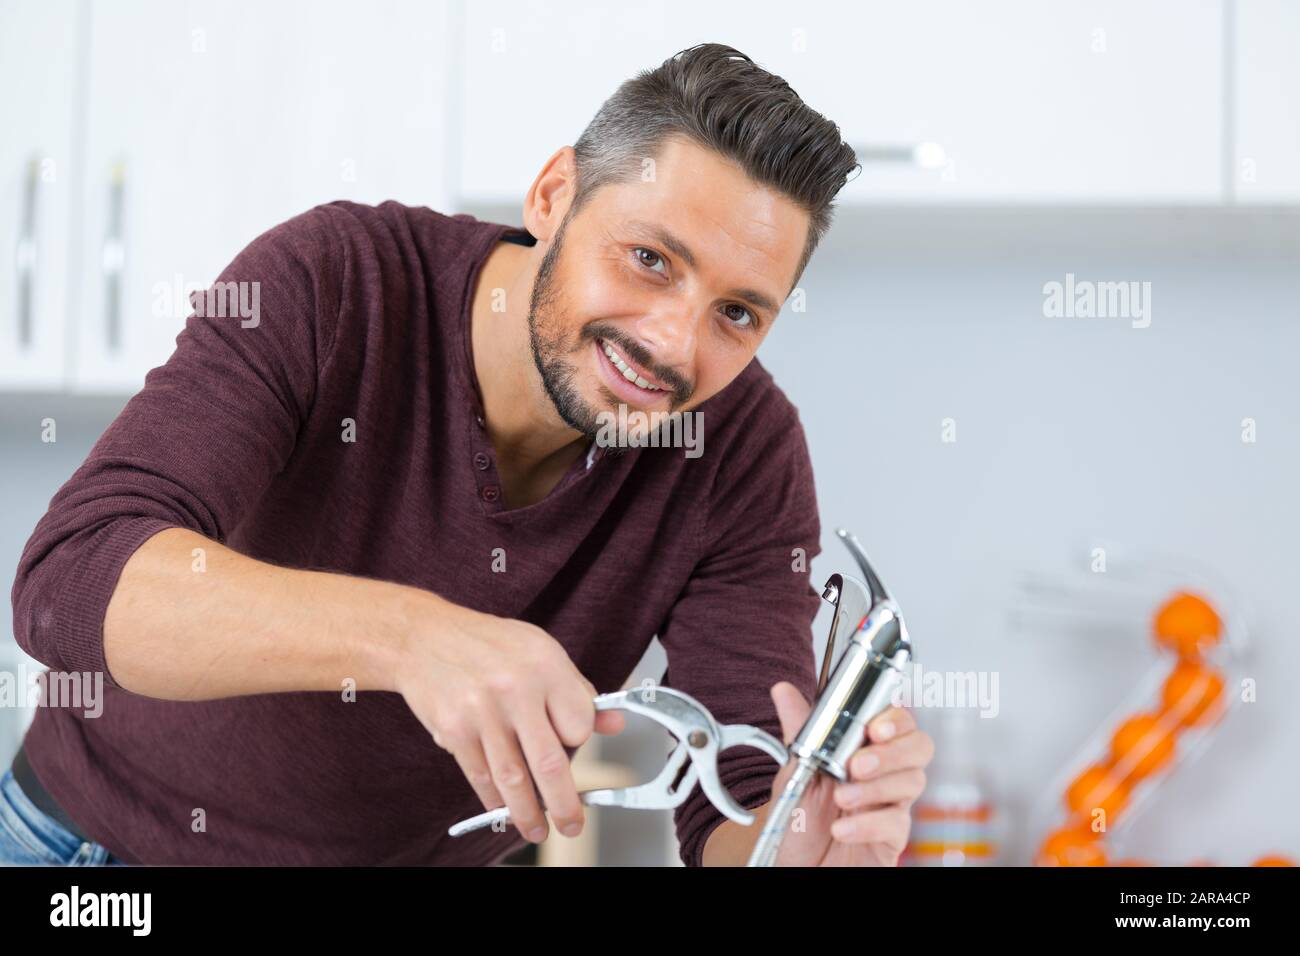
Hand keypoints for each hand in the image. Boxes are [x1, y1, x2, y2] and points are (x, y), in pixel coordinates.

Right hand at [395, 600, 624, 843]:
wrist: (425, 638)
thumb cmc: (490, 646)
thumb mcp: (541, 651)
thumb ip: (576, 690)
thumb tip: (614, 724)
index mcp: (545, 665)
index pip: (579, 723)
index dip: (580, 741)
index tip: (573, 746)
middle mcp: (515, 689)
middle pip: (548, 762)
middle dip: (563, 803)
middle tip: (572, 825)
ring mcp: (482, 712)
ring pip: (512, 778)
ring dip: (527, 813)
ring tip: (537, 830)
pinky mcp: (453, 730)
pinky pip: (480, 775)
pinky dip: (493, 799)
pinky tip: (503, 809)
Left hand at [767, 681, 932, 865]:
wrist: (796, 866)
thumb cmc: (801, 821)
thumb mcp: (796, 771)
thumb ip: (800, 730)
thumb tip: (784, 690)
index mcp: (865, 749)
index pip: (898, 722)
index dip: (895, 720)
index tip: (874, 727)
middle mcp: (884, 773)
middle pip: (919, 747)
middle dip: (892, 752)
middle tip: (858, 765)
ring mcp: (892, 804)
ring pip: (913, 781)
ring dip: (875, 788)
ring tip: (842, 798)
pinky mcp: (893, 838)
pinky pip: (897, 823)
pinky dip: (868, 823)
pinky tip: (843, 829)